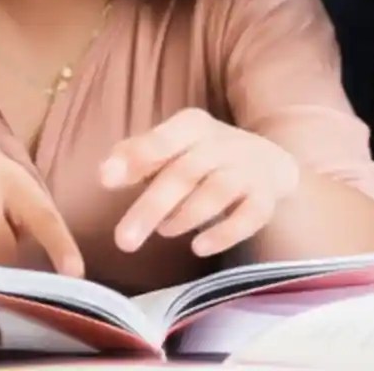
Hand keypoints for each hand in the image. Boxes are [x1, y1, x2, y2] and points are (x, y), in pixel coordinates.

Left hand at [101, 108, 299, 257]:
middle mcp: (222, 143)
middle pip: (184, 173)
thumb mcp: (170, 145)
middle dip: (151, 207)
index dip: (135, 158)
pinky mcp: (266, 196)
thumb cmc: (202, 156)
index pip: (162, 140)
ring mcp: (248, 169)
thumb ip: (136, 157)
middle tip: (123, 241)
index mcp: (192, 126)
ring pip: (216, 192)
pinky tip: (199, 248)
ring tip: (164, 231)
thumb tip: (105, 175)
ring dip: (185, 216)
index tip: (104, 181)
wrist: (268, 160)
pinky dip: (225, 233)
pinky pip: (250, 215)